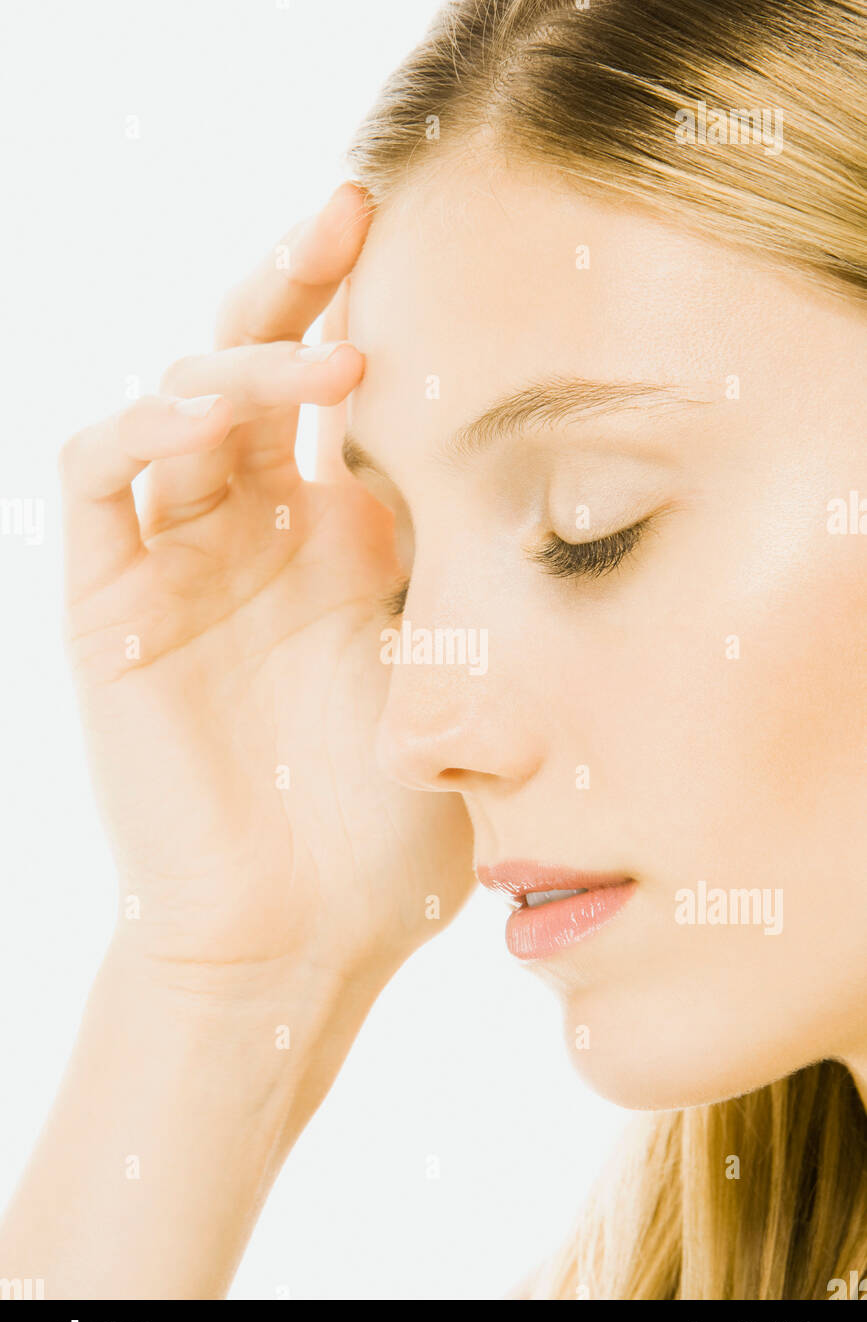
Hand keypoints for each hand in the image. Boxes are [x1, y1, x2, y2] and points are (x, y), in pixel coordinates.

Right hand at [59, 182, 474, 993]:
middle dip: (297, 284)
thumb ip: (439, 570)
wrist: (298, 936)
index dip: (369, 320)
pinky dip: (137, 428)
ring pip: (177, 404)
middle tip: (354, 210)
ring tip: (330, 359)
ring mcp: (179, 561)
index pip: (337, 398)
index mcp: (335, 544)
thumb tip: (472, 466)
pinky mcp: (109, 603)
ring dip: (239, 358)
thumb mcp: (443, 676)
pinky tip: (198, 414)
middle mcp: (254, 534)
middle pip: (255, 367)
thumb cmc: (384, 831)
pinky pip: (99, 478)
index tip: (435, 258)